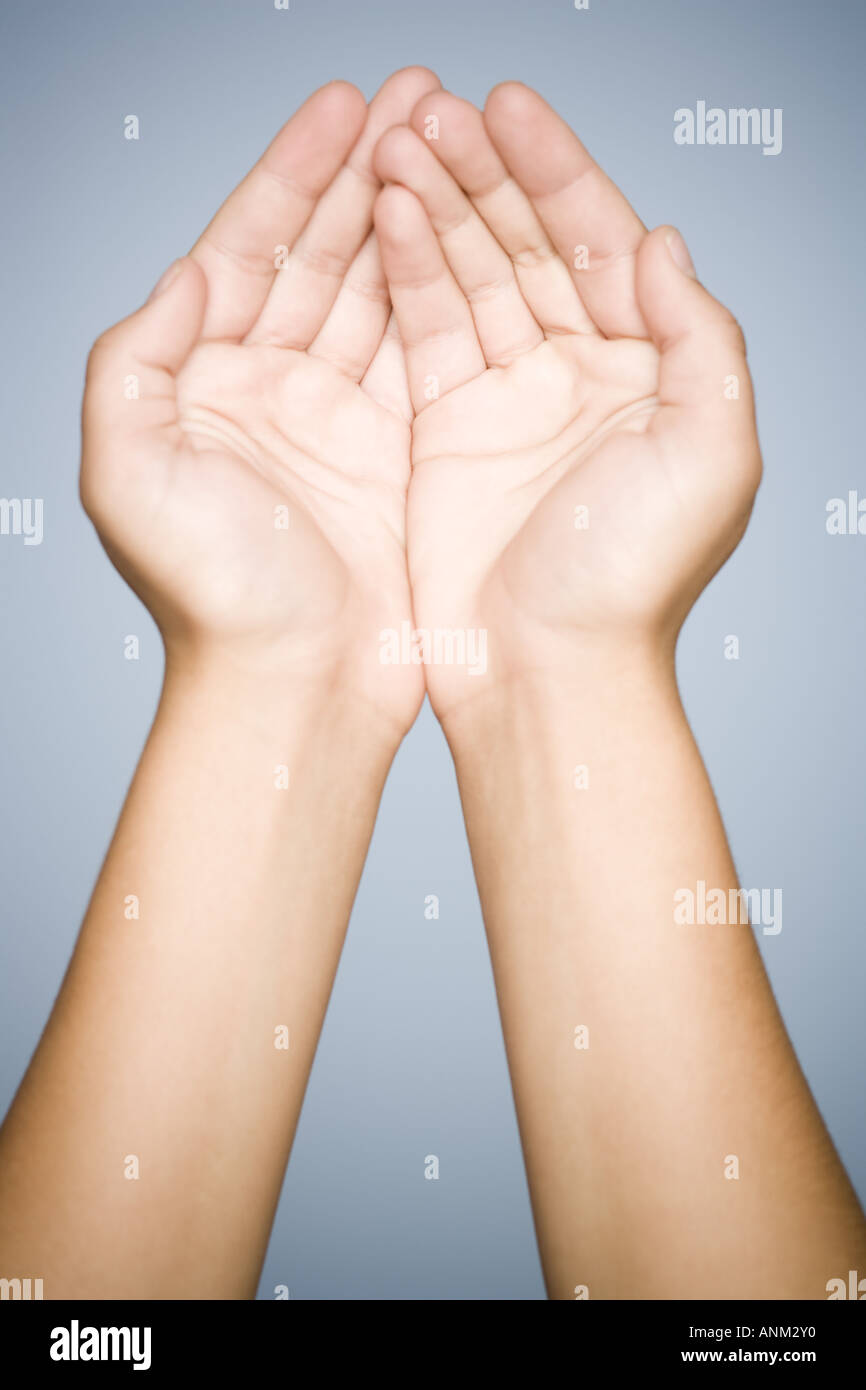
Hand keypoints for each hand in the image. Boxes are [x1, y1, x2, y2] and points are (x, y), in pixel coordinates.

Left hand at [81, 69, 440, 733]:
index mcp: (200, 385)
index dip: (291, 175)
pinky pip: (420, 354)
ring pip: (375, 294)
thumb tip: (186, 276)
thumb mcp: (130, 473)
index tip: (342, 107)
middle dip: (362, 175)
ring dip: (411, 219)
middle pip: (317, 258)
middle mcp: (267, 393)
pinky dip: (442, 295)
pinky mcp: (395, 455)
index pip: (247, 251)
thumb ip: (135, 362)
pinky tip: (469, 237)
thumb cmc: (212, 599)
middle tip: (417, 96)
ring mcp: (336, 422)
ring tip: (452, 145)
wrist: (295, 689)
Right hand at [373, 84, 761, 719]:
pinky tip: (385, 214)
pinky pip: (425, 330)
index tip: (507, 107)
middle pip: (527, 245)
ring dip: (435, 205)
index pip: (600, 242)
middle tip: (430, 109)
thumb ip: (702, 337)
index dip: (558, 170)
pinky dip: (405, 270)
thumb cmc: (633, 579)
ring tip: (395, 142)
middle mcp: (579, 374)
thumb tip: (662, 240)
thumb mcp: (710, 450)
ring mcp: (508, 398)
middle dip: (482, 172)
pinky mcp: (444, 429)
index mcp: (650, 370)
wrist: (547, 673)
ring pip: (470, 275)